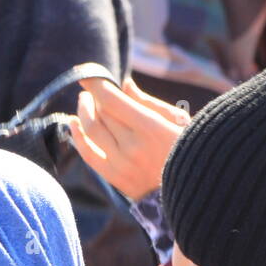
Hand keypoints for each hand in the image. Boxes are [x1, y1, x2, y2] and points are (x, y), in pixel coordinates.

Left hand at [68, 76, 189, 200]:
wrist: (192, 191)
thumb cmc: (188, 149)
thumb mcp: (177, 120)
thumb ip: (148, 102)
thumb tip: (124, 85)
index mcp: (151, 128)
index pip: (112, 100)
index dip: (96, 85)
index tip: (88, 75)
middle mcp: (132, 146)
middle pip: (102, 113)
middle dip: (94, 97)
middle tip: (93, 90)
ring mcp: (122, 164)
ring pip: (92, 131)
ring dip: (83, 112)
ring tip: (84, 102)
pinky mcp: (115, 178)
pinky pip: (89, 155)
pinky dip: (78, 137)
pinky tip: (73, 122)